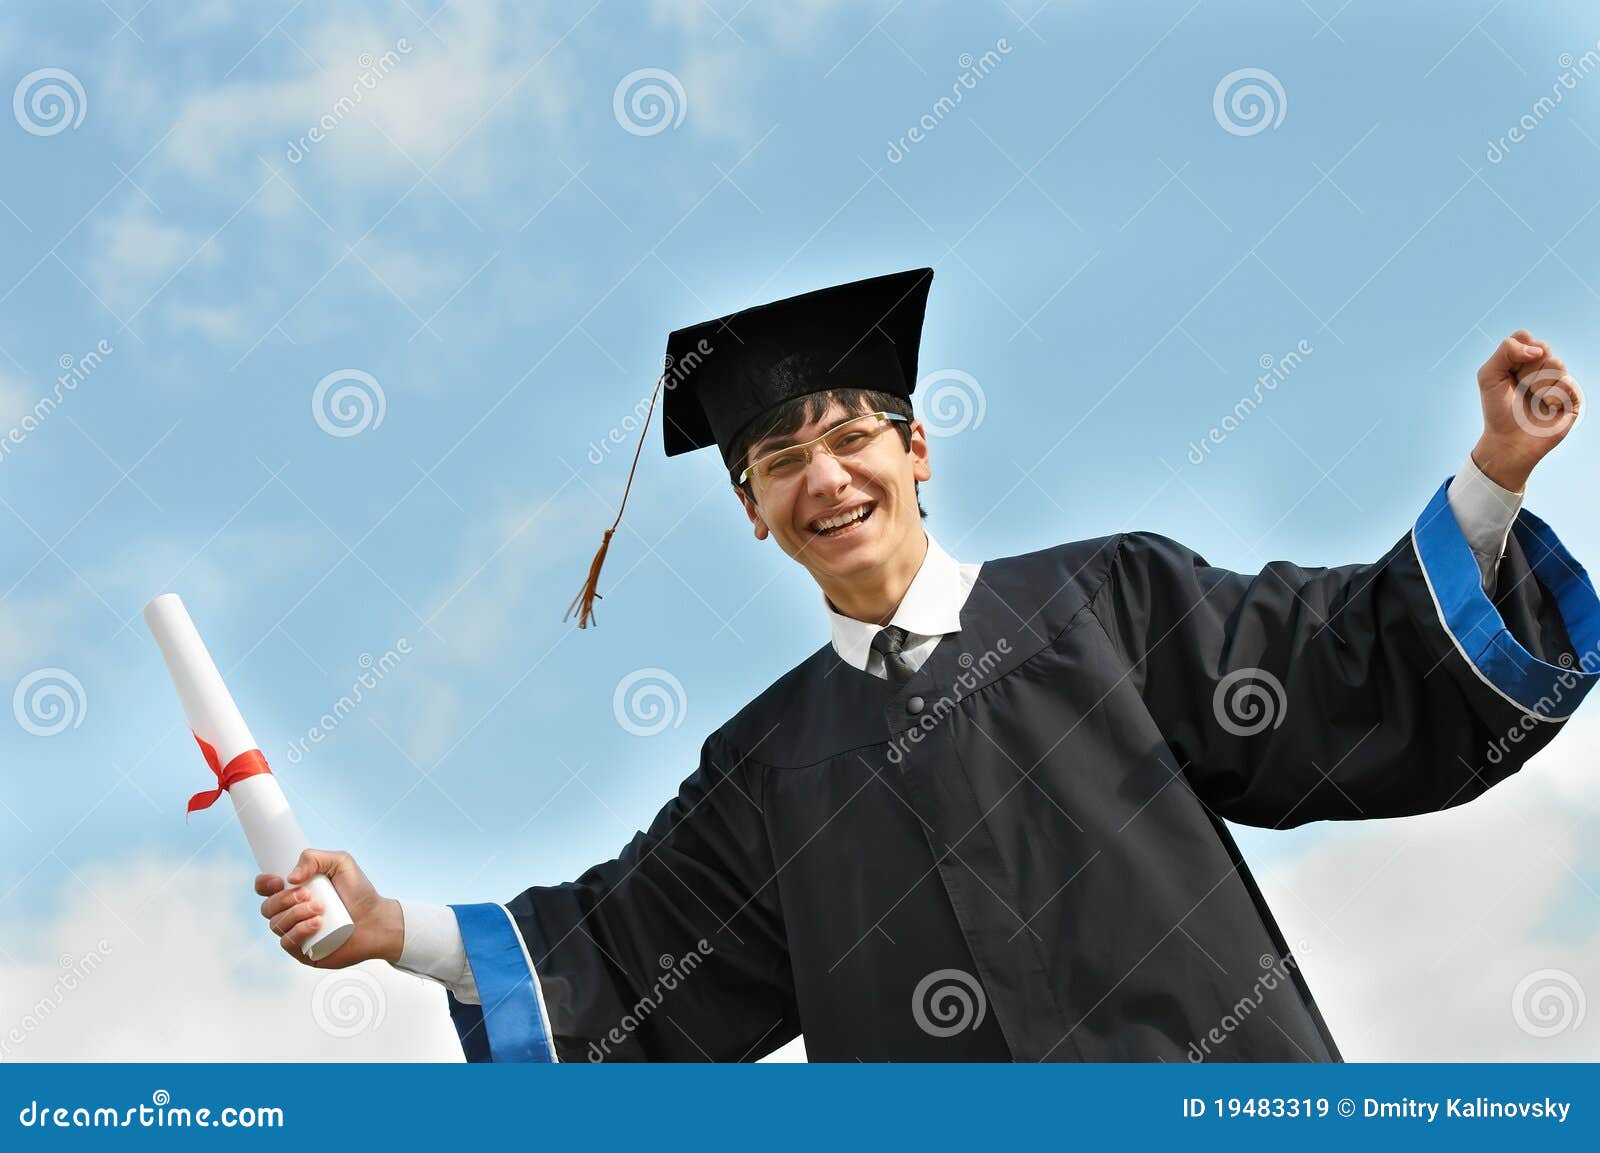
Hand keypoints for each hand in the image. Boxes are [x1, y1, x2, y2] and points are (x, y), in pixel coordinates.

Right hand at [254, 848, 402, 968]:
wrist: (377, 920)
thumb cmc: (359, 892)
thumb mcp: (341, 863)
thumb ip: (315, 858)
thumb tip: (290, 878)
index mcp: (295, 891)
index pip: (265, 889)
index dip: (264, 884)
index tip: (278, 881)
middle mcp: (291, 913)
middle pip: (267, 907)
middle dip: (285, 899)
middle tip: (309, 894)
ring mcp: (296, 932)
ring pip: (276, 924)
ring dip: (295, 914)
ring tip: (320, 909)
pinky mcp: (303, 952)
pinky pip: (287, 943)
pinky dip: (299, 931)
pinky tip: (317, 924)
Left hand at [1472, 329, 1581, 491]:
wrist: (1509, 441)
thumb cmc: (1497, 409)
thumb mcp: (1488, 376)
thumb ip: (1505, 351)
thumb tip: (1537, 350)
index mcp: (1521, 359)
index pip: (1525, 336)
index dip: (1516, 352)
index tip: (1508, 372)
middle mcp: (1542, 366)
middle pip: (1542, 347)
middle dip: (1525, 370)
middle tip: (1520, 388)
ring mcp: (1559, 379)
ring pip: (1556, 363)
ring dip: (1538, 384)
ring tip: (1533, 400)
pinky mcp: (1573, 395)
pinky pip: (1567, 383)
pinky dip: (1552, 397)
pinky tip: (1548, 408)